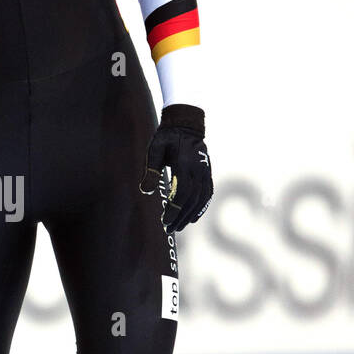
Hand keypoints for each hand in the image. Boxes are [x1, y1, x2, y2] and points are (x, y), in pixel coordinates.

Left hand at [139, 104, 212, 230]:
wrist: (186, 125)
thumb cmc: (166, 138)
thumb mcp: (154, 150)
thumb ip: (151, 170)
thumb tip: (145, 192)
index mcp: (184, 163)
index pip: (181, 192)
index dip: (174, 209)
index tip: (164, 221)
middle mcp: (198, 169)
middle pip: (192, 199)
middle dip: (180, 216)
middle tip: (169, 229)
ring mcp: (205, 171)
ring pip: (201, 198)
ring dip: (190, 215)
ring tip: (178, 226)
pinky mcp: (208, 173)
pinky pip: (208, 193)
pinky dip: (201, 207)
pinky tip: (193, 217)